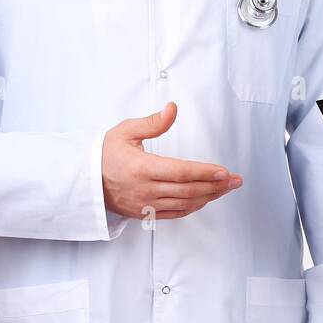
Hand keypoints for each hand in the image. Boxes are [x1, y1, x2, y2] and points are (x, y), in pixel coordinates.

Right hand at [102, 101, 241, 219]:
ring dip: (209, 196)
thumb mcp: (126, 131)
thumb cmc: (106, 153)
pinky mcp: (146, 213)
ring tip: (226, 189)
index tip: (224, 171)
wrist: (86, 180)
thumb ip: (152, 122)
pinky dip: (194, 207)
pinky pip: (175, 213)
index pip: (181, 172)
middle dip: (216, 185)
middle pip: (188, 190)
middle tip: (236, 181)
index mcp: (142, 168)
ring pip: (185, 203)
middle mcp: (145, 189)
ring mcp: (146, 204)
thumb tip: (172, 109)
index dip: (205, 172)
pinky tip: (206, 199)